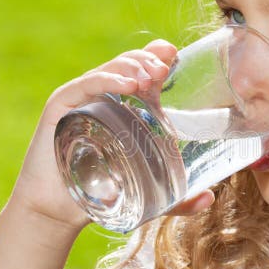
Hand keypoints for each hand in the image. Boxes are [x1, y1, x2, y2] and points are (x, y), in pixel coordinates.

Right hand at [10, 39, 215, 230]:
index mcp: (122, 106)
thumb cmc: (102, 196)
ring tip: (152, 75)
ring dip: (133, 66)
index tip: (176, 56)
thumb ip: (179, 198)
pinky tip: (127, 84)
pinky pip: (86, 85)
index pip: (141, 71)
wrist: (58, 213)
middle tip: (167, 68)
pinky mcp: (60, 106)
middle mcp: (102, 96)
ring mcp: (81, 99)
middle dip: (150, 61)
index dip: (158, 57)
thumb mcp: (149, 195)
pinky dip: (107, 79)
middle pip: (128, 65)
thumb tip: (209, 197)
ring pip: (110, 70)